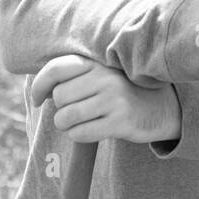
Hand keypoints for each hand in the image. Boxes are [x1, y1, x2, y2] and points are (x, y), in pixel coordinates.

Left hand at [31, 55, 180, 143]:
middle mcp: (105, 77)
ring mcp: (113, 100)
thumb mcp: (102, 75)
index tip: (37, 98)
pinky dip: (78, 135)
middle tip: (72, 110)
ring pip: (66, 116)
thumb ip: (75, 75)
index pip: (57, 69)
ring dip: (66, 125)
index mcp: (98, 63)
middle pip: (59, 96)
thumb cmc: (121, 92)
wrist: (161, 108)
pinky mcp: (119, 122)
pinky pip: (80, 133)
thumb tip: (39, 91)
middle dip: (59, 108)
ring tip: (78, 122)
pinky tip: (89, 130)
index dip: (39, 85)